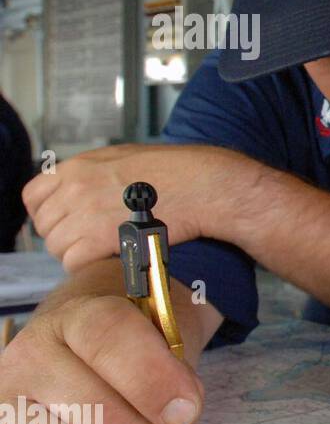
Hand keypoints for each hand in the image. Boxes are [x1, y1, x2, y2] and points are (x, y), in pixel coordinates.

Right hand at [0, 292, 210, 423]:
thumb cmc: (133, 346)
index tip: (186, 415)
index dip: (151, 380)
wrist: (85, 338)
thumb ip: (174, 377)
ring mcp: (2, 408)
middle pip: (90, 416)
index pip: (109, 341)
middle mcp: (30, 359)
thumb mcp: (164, 340)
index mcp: (79, 318)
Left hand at [23, 144, 249, 271]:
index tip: (63, 222)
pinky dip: (89, 265)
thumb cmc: (176, 172)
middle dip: (64, 236)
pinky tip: (111, 257)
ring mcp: (84, 213)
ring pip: (58, 248)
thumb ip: (93, 174)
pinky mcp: (99, 238)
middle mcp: (75, 188)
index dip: (46, 213)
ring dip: (77, 253)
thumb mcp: (124, 158)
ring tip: (105, 250)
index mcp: (78, 166)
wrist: (202, 185)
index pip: (33, 195)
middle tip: (91, 240)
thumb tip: (79, 191)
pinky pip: (74, 262)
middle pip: (46, 226)